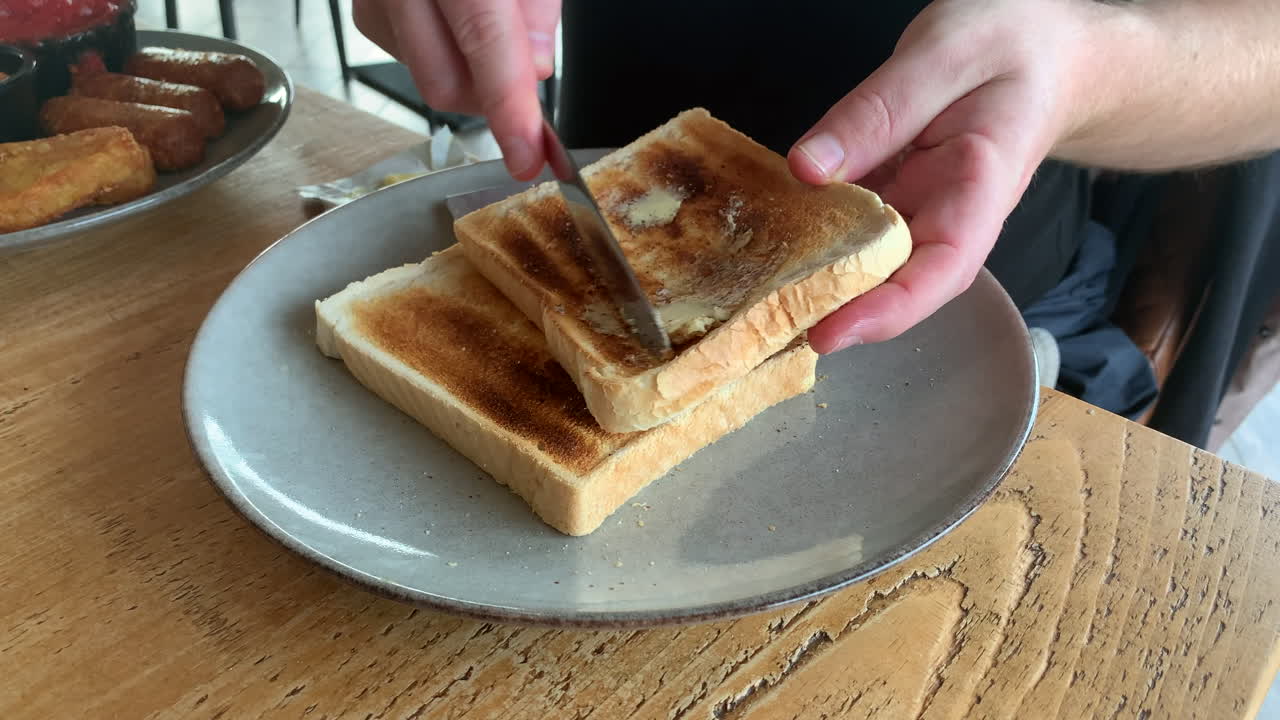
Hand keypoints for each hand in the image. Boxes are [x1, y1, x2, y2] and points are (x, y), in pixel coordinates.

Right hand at [353, 0, 560, 179]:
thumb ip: (535, 6)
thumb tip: (536, 68)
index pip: (483, 43)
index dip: (510, 110)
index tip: (528, 156)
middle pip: (446, 83)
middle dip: (494, 97)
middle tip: (527, 74)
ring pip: (428, 75)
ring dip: (471, 70)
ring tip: (490, 18)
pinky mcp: (363, 9)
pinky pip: (409, 56)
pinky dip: (444, 50)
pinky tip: (454, 16)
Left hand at [788, 0, 1110, 353]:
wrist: (1043, 47)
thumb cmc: (1011, 45)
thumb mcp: (941, 56)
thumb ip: (875, 112)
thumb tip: (808, 168)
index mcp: (979, 187)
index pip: (941, 269)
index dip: (887, 311)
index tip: (832, 332)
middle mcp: (951, 213)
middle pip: (899, 282)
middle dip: (839, 311)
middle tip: (774, 322)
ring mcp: (923, 210)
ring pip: (872, 263)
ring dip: (824, 284)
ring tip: (767, 300)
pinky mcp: (898, 198)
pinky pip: (857, 229)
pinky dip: (819, 241)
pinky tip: (777, 245)